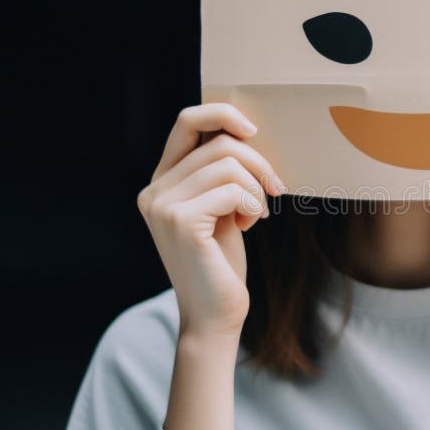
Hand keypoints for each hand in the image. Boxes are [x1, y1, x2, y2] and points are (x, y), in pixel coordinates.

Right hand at [137, 103, 285, 338]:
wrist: (215, 314)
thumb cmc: (222, 261)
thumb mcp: (221, 208)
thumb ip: (220, 173)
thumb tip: (244, 131)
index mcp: (162, 182)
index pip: (187, 121)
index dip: (223, 114)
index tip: (253, 131)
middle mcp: (154, 190)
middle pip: (218, 143)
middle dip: (257, 162)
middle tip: (275, 189)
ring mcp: (162, 205)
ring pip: (228, 164)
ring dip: (256, 188)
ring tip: (255, 214)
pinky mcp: (180, 221)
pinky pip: (232, 190)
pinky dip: (252, 204)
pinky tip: (248, 225)